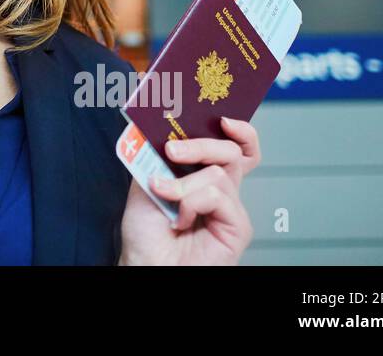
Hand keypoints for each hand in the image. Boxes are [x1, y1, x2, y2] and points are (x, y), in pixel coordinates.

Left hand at [118, 116, 260, 264]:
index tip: (222, 118)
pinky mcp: (237, 226)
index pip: (232, 146)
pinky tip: (180, 219)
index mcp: (202, 176)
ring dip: (183, 183)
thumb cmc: (146, 234)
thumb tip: (151, 124)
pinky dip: (192, 202)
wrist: (146, 265)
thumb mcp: (144, 182)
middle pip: (231, 151)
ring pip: (218, 171)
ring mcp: (229, 207)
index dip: (238, 130)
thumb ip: (154, 154)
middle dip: (201, 144)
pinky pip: (218, 195)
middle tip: (172, 151)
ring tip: (164, 195)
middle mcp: (220, 189)